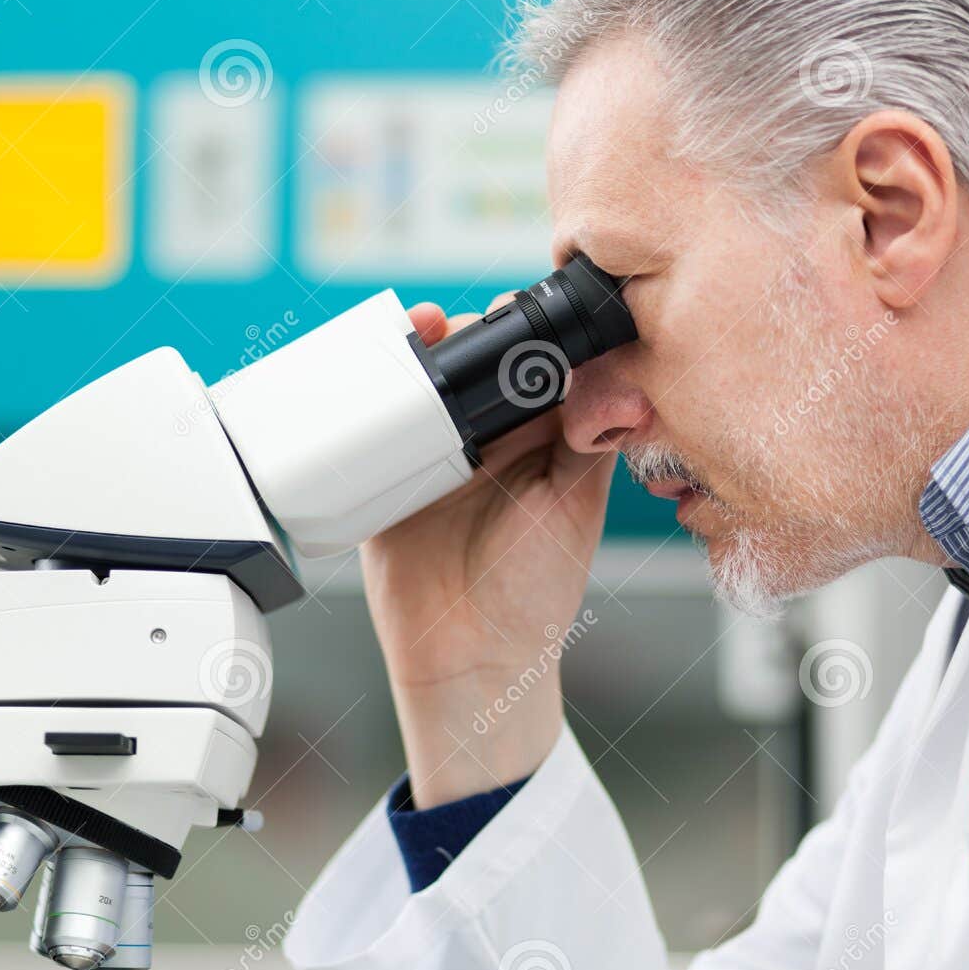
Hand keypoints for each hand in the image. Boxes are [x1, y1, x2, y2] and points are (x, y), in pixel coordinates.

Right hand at [362, 296, 615, 806]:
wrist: (469, 660)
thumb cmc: (534, 594)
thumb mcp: (574, 509)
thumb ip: (587, 443)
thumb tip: (599, 375)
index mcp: (542, 440)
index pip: (535, 363)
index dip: (527, 331)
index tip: (519, 309)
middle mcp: (490, 441)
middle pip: (474, 362)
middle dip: (466, 334)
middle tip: (456, 326)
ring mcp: (436, 457)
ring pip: (424, 385)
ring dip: (417, 353)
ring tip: (419, 333)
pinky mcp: (385, 479)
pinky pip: (373, 427)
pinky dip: (369, 397)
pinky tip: (375, 373)